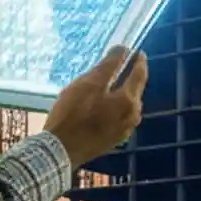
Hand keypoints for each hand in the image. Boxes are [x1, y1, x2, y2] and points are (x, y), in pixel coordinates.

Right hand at [43, 46, 147, 169]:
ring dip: (121, 93)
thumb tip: (124, 49)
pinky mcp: (113, 140)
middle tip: (120, 67)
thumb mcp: (90, 83)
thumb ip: (109, 65)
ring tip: (108, 85)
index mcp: (129, 101)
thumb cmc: (73, 114)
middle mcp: (132, 117)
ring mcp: (124, 131)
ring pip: (127, 105)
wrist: (60, 150)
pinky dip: (114, 107)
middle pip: (134, 91)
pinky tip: (101, 106)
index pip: (140, 75)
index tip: (138, 52)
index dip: (139, 61)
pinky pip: (119, 117)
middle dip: (129, 77)